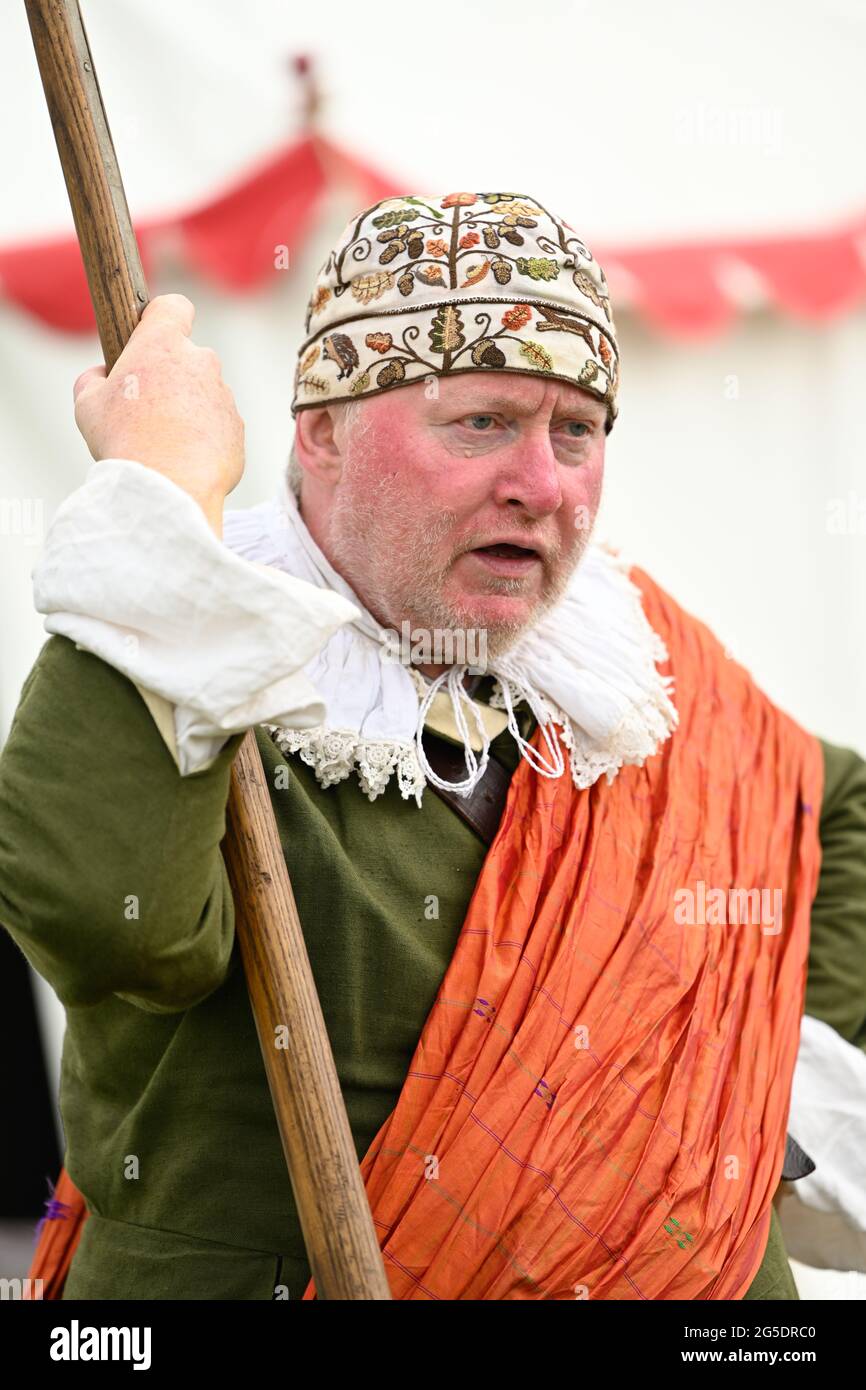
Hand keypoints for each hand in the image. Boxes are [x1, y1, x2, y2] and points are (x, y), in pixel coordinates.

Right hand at [72, 294, 244, 537]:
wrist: (169, 488)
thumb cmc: (124, 441)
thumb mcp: (87, 404)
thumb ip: (94, 378)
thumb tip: (103, 377)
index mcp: (163, 344)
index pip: (174, 307)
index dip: (162, 317)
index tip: (151, 334)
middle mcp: (201, 361)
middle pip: (186, 358)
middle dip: (170, 378)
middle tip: (145, 410)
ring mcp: (224, 395)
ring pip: (202, 395)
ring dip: (187, 411)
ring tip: (163, 444)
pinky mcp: (237, 428)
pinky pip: (217, 426)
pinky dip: (203, 438)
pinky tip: (183, 461)